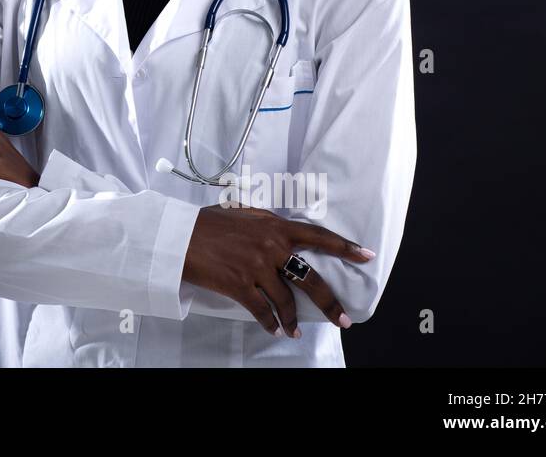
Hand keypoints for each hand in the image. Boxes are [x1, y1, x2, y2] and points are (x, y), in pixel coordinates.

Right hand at [183, 205, 375, 336]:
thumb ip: (266, 224)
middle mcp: (271, 247)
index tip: (365, 256)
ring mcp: (257, 268)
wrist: (179, 236)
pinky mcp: (240, 286)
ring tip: (295, 331)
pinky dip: (270, 324)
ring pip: (287, 302)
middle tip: (343, 319)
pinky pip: (263, 312)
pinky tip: (274, 329)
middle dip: (331, 303)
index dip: (344, 247)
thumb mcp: (243, 214)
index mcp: (275, 226)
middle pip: (311, 279)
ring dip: (293, 321)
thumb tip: (281, 233)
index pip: (318, 237)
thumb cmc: (208, 223)